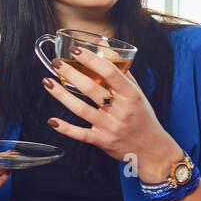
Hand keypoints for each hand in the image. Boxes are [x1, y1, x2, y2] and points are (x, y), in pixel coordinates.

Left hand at [42, 46, 181, 177]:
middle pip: (91, 88)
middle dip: (71, 73)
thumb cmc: (143, 118)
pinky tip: (52, 120)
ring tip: (47, 82)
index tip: (76, 50)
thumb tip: (107, 51)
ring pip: (81, 109)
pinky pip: (80, 134)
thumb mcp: (138, 94)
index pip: (110, 72)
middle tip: (56, 63)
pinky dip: (65, 128)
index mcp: (131, 95)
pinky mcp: (102, 141)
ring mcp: (111, 127)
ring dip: (61, 95)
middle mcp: (121, 110)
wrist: (152, 150)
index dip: (91, 59)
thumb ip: (123, 74)